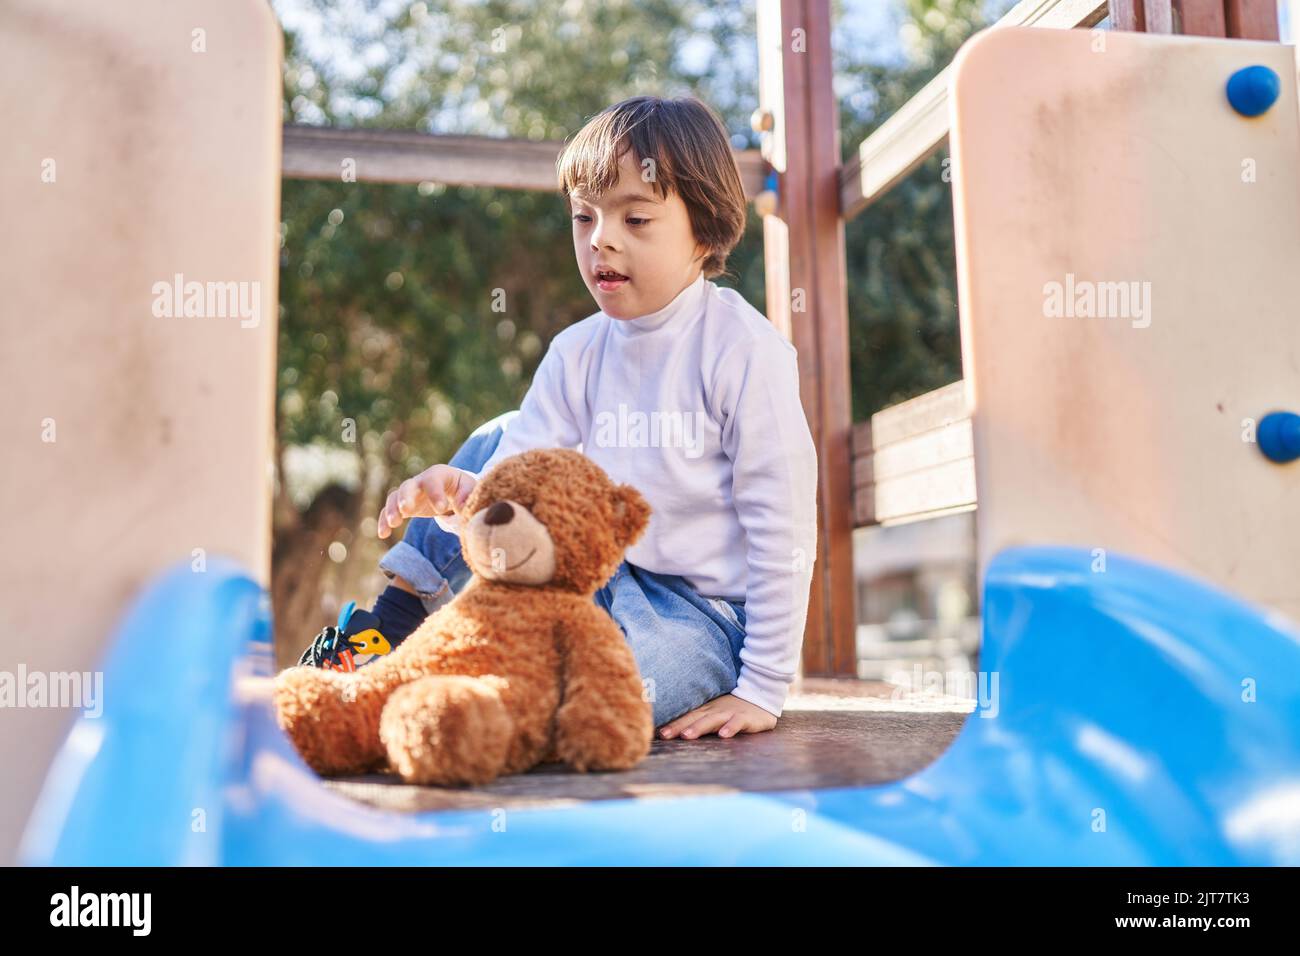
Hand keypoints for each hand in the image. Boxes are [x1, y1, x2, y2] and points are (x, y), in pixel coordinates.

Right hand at [377, 464, 477, 539]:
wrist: (454, 491)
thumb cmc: (464, 489)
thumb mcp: (471, 489)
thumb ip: (468, 497)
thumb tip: (462, 507)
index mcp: (439, 474)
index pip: (434, 479)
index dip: (435, 493)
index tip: (440, 509)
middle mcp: (421, 481)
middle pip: (409, 485)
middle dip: (406, 496)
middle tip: (406, 510)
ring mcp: (410, 493)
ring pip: (395, 497)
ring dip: (392, 509)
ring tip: (393, 523)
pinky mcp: (403, 505)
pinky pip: (389, 511)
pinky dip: (384, 521)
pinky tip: (383, 534)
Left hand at [657, 694, 777, 739]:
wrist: (760, 697)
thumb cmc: (732, 708)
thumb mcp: (712, 712)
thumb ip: (696, 719)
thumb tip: (672, 730)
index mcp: (705, 710)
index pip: (686, 717)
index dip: (672, 725)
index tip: (659, 734)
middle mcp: (715, 711)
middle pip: (695, 719)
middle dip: (679, 727)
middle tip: (665, 735)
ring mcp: (730, 713)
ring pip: (713, 720)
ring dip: (700, 727)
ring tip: (688, 735)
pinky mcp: (745, 718)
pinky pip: (737, 723)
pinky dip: (731, 728)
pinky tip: (724, 735)